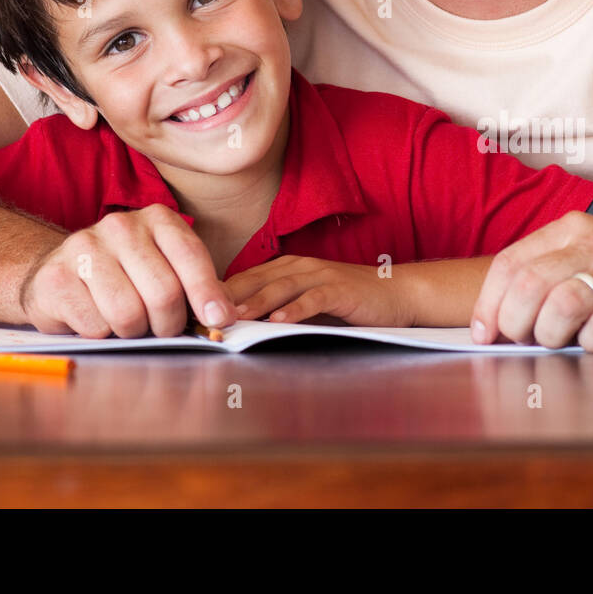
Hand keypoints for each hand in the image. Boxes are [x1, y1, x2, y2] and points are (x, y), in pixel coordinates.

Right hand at [16, 203, 237, 337]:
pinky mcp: (57, 277)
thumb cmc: (126, 276)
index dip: (207, 293)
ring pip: (128, 314)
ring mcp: (85, 247)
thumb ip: (200, 288)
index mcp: (156, 219)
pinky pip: (95, 326)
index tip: (219, 320)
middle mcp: (120, 225)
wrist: (62, 273)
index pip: (190, 256)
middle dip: (167, 324)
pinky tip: (94, 316)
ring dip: (132, 332)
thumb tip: (227, 316)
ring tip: (125, 320)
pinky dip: (101, 334)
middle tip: (160, 327)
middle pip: (163, 293)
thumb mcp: (168, 269)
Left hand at [224, 255, 416, 327]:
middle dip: (229, 299)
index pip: (244, 278)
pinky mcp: (340, 289)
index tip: (196, 312)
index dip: (219, 294)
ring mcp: (320, 275)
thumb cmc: (348, 301)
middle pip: (256, 280)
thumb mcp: (307, 303)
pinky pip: (313, 298)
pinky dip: (295, 310)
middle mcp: (299, 266)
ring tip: (236, 318)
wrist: (396, 292)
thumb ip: (278, 310)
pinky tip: (279, 322)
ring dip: (256, 303)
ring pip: (280, 287)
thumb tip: (239, 327)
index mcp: (286, 268)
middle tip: (205, 317)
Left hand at [470, 210, 592, 351]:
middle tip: (520, 343)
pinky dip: (589, 344)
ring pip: (561, 304)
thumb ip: (553, 270)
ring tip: (557, 344)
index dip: (489, 302)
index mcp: (573, 228)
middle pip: (529, 284)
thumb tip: (501, 313)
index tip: (484, 332)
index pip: (511, 262)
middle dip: (514, 322)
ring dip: (549, 334)